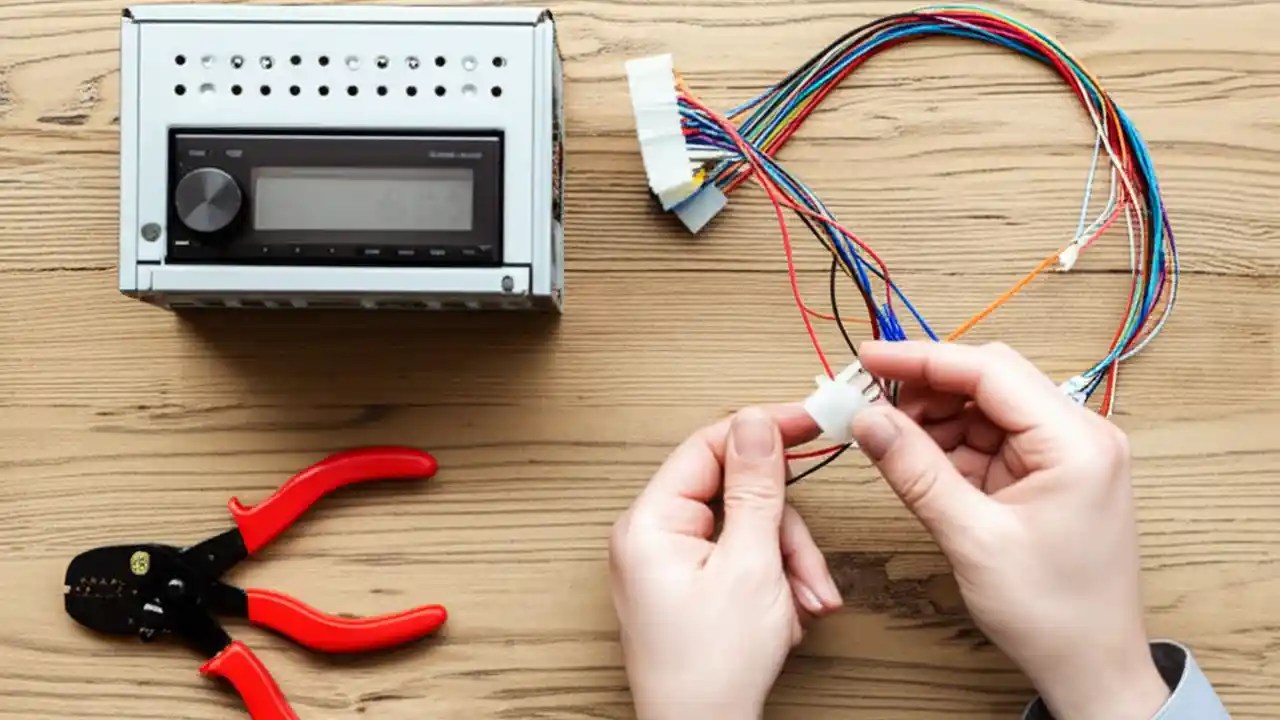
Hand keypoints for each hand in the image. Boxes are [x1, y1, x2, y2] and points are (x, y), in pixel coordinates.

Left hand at [610, 406, 843, 719]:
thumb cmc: (710, 669)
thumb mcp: (750, 565)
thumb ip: (755, 487)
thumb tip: (756, 422)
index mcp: (649, 522)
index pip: (709, 446)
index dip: (764, 430)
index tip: (810, 420)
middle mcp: (651, 536)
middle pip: (737, 494)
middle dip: (784, 534)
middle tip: (807, 569)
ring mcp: (669, 563)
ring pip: (747, 530)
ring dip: (787, 566)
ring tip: (802, 606)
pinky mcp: (688, 585)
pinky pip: (740, 559)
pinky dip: (772, 583)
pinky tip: (787, 616)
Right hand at [851, 341, 1168, 719]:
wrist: (1092, 668)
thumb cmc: (1053, 613)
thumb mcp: (972, 539)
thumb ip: (915, 471)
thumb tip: (868, 419)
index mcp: (1077, 442)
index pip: (989, 370)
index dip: (921, 359)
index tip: (868, 359)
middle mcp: (1081, 435)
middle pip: (989, 381)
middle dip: (926, 391)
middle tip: (871, 408)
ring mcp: (1068, 454)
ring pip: (985, 409)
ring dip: (935, 422)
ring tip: (893, 448)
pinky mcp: (1051, 474)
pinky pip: (991, 441)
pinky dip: (951, 449)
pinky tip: (922, 468)